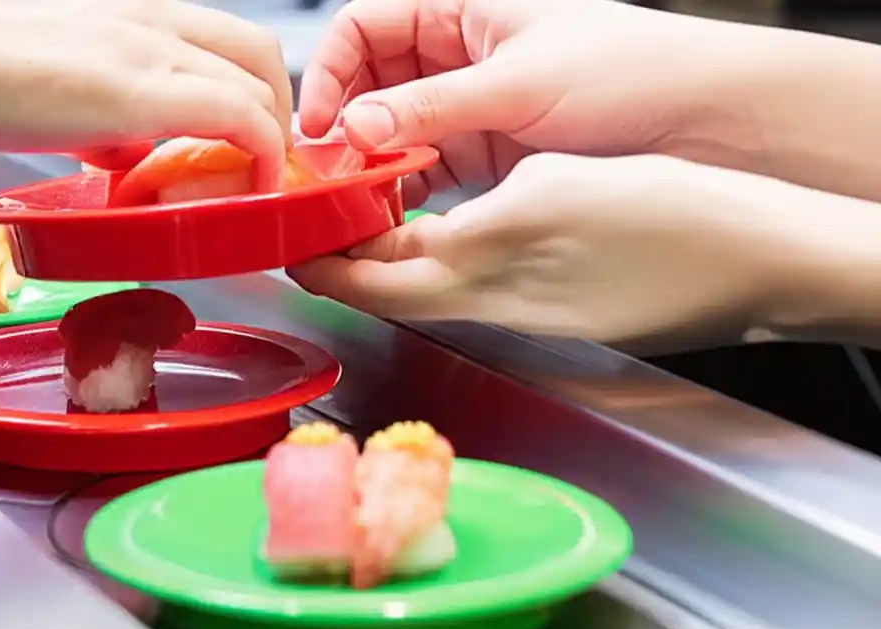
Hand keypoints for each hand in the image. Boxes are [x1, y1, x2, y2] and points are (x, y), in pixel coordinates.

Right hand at [0, 0, 294, 188]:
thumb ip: (102, 124)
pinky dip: (259, 154)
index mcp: (136, 19)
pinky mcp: (142, 90)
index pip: (227, 43)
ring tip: (256, 184)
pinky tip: (250, 189)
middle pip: (260, 55)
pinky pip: (236, 115)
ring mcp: (152, 49)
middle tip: (260, 166)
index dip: (253, 96)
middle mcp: (156, 22)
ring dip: (272, 136)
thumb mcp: (57, 99)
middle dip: (276, 113)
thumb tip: (125, 161)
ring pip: (260, 80)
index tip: (246, 146)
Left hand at [288, 154, 819, 354]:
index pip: (366, 281)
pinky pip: (480, 286)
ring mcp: (528, 315)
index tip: (289, 240)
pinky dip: (447, 259)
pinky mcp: (561, 310)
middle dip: (348, 257)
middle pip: (392, 289)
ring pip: (434, 287)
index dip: (319, 261)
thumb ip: (464, 218)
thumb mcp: (546, 192)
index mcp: (479, 277)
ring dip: (396, 256)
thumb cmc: (667, 223)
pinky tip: (455, 226)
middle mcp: (494, 308)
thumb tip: (411, 228)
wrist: (755, 261)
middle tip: (323, 218)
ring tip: (377, 211)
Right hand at [298, 0, 769, 204]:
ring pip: (391, 129)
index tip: (317, 122)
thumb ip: (430, 107)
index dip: (330, 70)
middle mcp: (459, 53)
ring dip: (368, 161)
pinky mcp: (486, 153)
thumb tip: (356, 127)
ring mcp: (470, 105)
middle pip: (368, 81)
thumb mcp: (519, 83)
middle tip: (326, 167)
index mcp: (464, 7)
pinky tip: (390, 214)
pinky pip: (422, 168)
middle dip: (343, 122)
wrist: (705, 123)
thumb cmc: (632, 70)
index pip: (366, 27)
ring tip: (352, 197)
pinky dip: (401, 190)